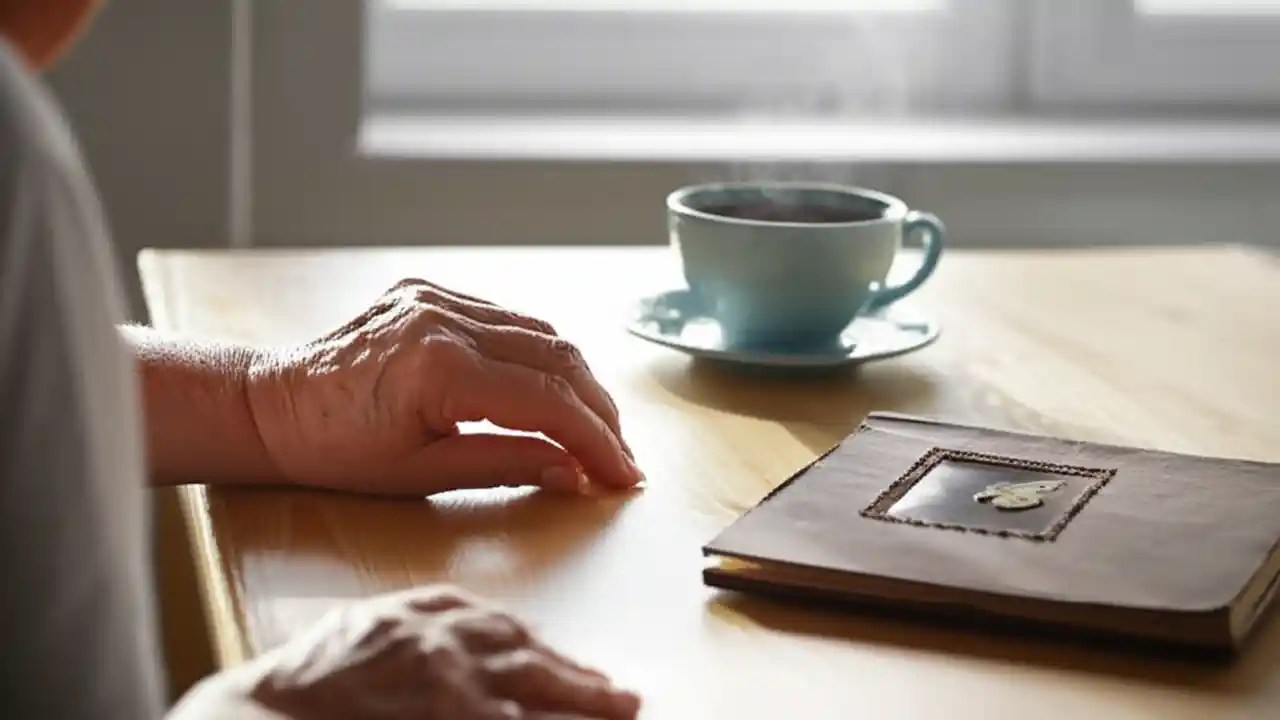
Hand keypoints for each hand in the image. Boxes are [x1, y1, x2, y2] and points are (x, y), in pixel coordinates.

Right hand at [175, 586, 640, 719]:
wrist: (258, 718)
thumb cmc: (300, 684)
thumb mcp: (360, 631)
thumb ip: (411, 628)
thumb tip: (460, 634)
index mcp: (422, 616)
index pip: (498, 625)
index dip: (542, 647)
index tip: (567, 662)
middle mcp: (447, 647)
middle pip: (531, 659)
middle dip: (580, 679)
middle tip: (620, 696)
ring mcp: (454, 693)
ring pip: (535, 700)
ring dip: (581, 708)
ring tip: (620, 715)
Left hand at [245, 279, 642, 494]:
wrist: (275, 407)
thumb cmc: (337, 450)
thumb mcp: (421, 474)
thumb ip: (506, 465)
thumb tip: (574, 473)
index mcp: (438, 369)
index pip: (547, 401)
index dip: (596, 440)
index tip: (624, 475)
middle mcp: (442, 320)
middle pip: (557, 357)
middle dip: (599, 410)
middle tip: (619, 454)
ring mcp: (436, 297)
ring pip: (540, 330)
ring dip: (577, 379)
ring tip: (596, 425)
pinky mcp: (429, 290)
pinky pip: (506, 317)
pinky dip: (539, 352)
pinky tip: (553, 385)